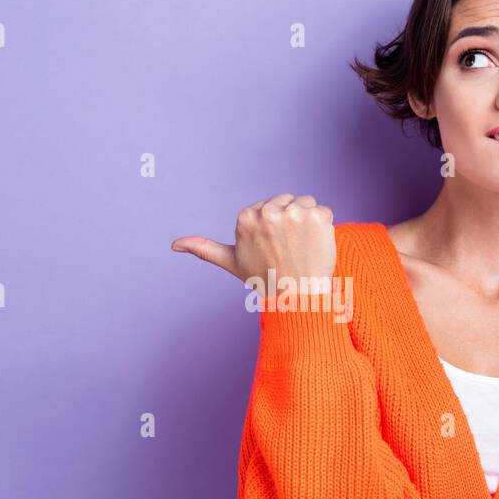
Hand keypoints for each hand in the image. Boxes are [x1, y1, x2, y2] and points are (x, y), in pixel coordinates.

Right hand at [170, 193, 335, 287]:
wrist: (298, 297)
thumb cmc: (265, 279)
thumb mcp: (231, 262)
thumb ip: (204, 249)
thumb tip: (173, 246)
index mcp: (245, 216)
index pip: (269, 206)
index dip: (274, 227)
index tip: (273, 247)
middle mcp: (268, 211)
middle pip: (287, 201)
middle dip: (291, 221)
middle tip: (288, 249)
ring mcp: (294, 212)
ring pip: (306, 203)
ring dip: (309, 223)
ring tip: (302, 247)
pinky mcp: (317, 216)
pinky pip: (324, 211)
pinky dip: (324, 227)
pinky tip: (316, 245)